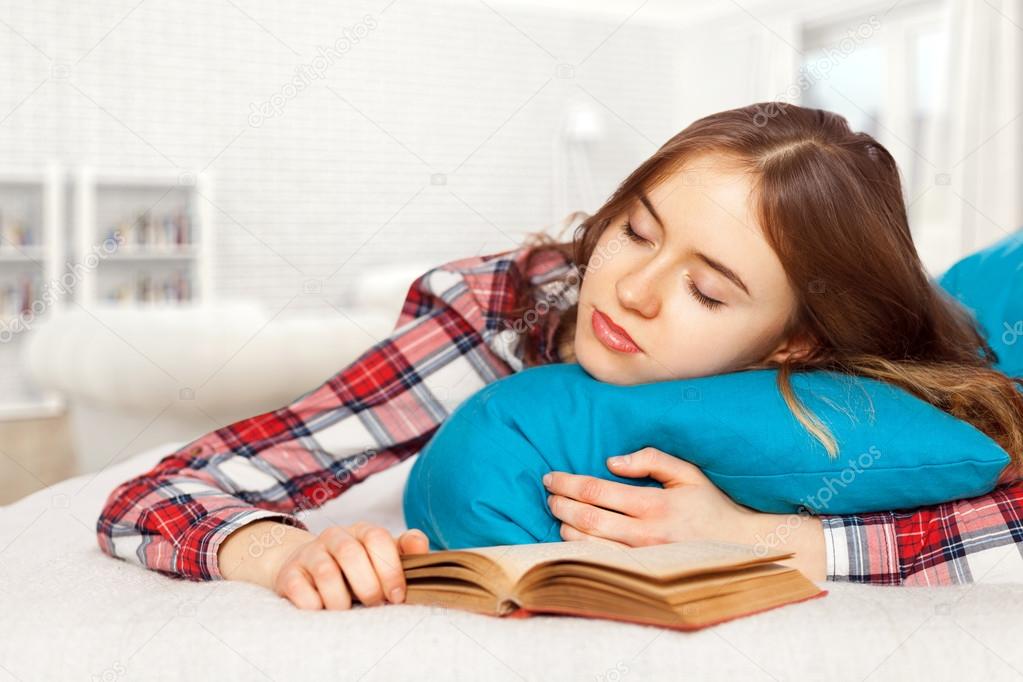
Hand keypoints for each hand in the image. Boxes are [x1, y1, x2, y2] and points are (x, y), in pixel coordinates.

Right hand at [267, 522, 428, 609]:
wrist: (305, 569)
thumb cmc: (355, 568)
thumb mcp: (382, 556)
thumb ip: (405, 550)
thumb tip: (420, 544)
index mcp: (362, 531)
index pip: (378, 538)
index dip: (390, 569)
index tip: (397, 596)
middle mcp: (334, 537)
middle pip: (351, 554)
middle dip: (368, 586)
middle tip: (374, 604)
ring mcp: (309, 554)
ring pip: (326, 573)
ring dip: (341, 600)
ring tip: (348, 611)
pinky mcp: (288, 574)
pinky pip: (300, 590)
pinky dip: (315, 606)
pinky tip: (323, 611)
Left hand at [542, 446, 757, 546]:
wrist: (737, 547)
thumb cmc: (709, 506)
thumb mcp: (687, 473)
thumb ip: (651, 459)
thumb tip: (612, 462)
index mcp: (654, 505)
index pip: (597, 492)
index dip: (568, 483)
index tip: (551, 477)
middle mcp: (645, 534)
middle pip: (587, 520)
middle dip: (561, 505)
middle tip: (549, 495)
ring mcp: (642, 558)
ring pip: (589, 546)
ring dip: (565, 529)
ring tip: (558, 515)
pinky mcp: (641, 574)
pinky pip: (601, 564)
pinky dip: (579, 552)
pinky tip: (571, 540)